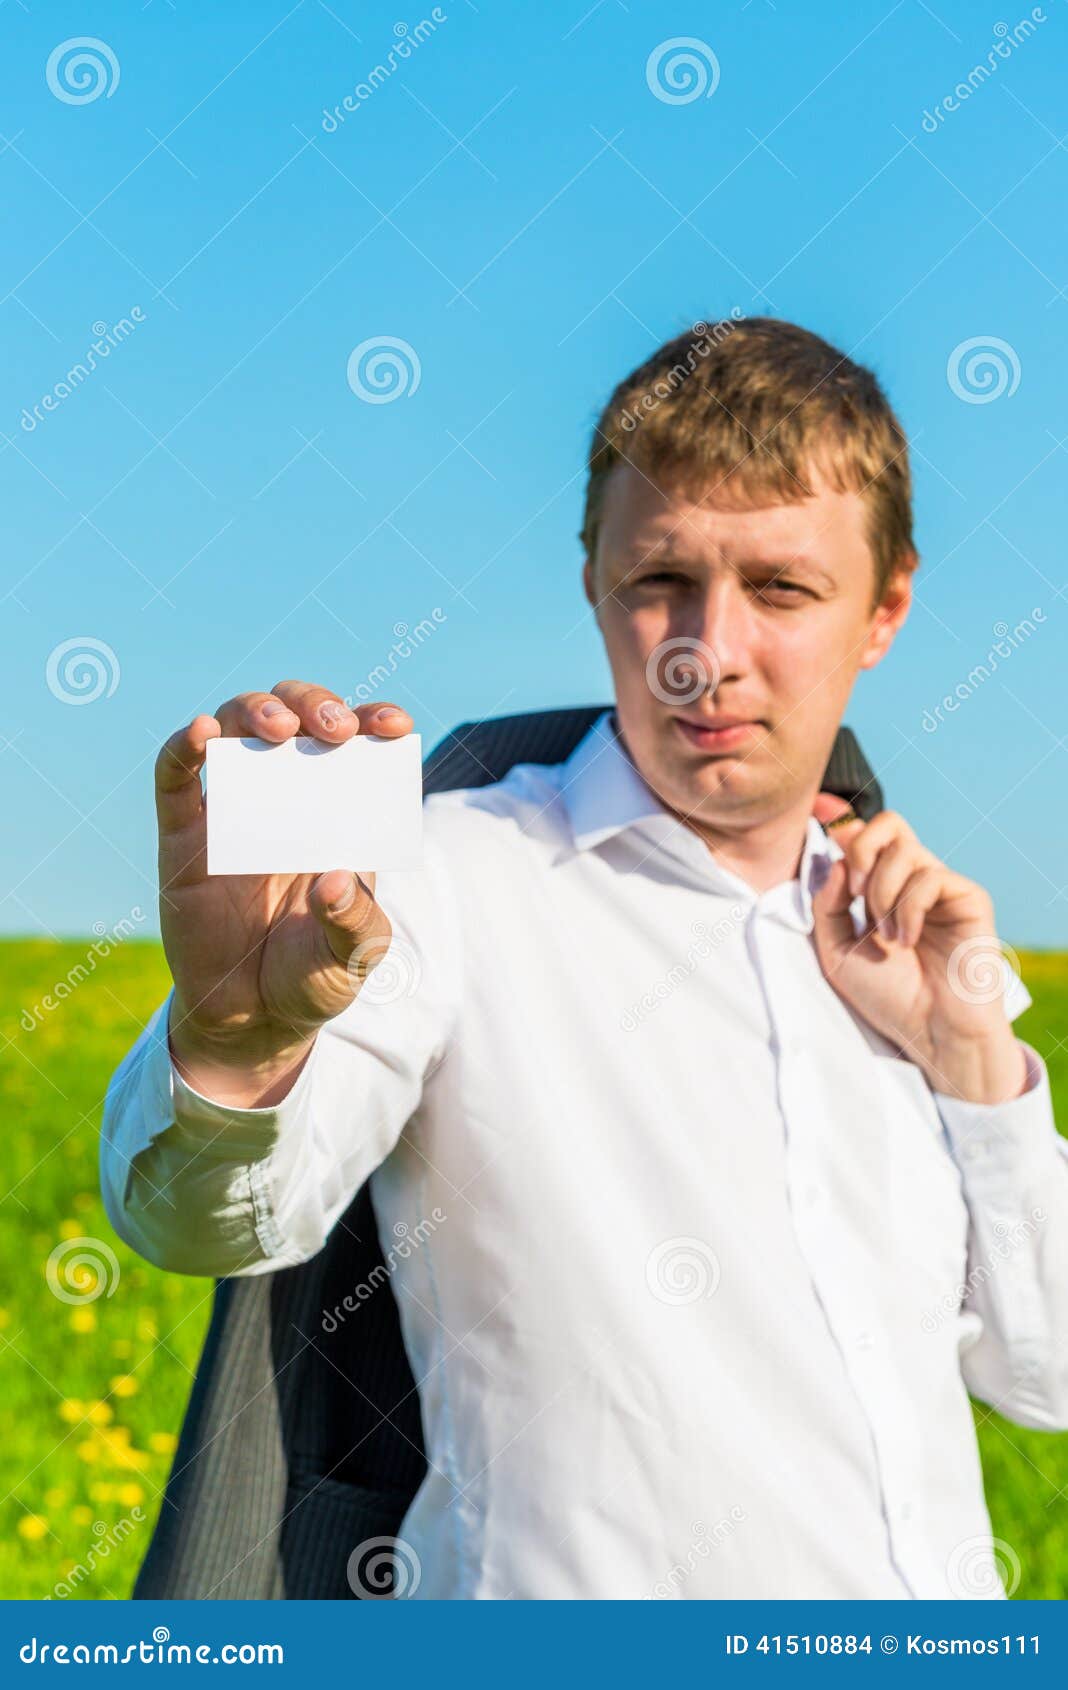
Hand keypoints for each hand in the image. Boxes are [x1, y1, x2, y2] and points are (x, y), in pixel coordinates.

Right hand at [155, 682, 414, 1103]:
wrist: (252, 1021)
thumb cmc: (314, 977)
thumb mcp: (353, 956)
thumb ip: (353, 922)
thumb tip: (334, 879)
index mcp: (341, 811)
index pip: (358, 743)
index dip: (375, 719)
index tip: (394, 726)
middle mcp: (289, 796)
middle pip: (295, 714)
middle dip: (315, 704)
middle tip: (333, 730)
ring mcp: (233, 808)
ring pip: (236, 726)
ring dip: (256, 710)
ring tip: (279, 731)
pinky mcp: (184, 834)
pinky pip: (175, 776)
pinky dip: (184, 746)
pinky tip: (201, 732)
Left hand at [809, 798, 1026, 1104]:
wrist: (928, 1032)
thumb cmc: (887, 997)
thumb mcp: (836, 950)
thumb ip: (827, 904)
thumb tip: (837, 857)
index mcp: (883, 888)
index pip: (866, 835)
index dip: (844, 831)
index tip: (828, 842)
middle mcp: (913, 881)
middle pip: (889, 824)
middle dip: (863, 851)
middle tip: (856, 894)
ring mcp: (943, 888)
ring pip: (906, 850)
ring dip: (883, 894)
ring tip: (888, 938)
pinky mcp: (969, 899)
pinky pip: (930, 878)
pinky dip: (909, 910)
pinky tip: (909, 941)